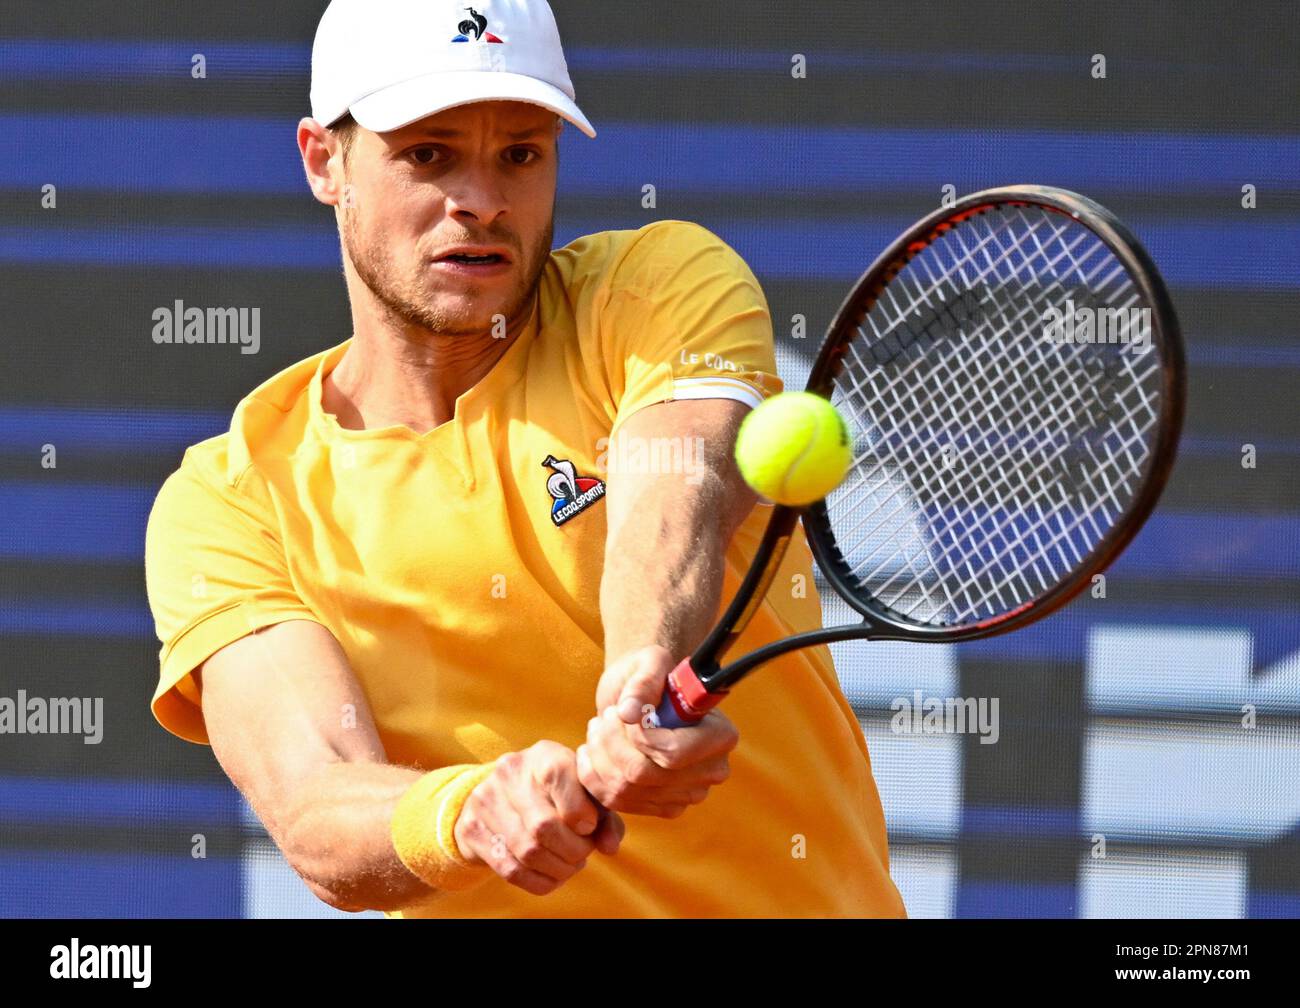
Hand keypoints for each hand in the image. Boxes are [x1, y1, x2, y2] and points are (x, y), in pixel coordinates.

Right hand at [453, 741, 623, 895]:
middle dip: (573, 850)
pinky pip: (510, 870)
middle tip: (583, 854)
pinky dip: (539, 881)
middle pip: (544, 826)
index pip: (560, 779)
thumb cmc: (560, 795)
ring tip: (570, 865)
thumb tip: (609, 847)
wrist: (505, 794)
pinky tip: (551, 874)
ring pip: (527, 852)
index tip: (590, 827)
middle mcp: (510, 771)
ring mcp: (486, 799)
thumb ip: (606, 818)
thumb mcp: (585, 795)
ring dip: (558, 869)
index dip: (582, 814)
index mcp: (544, 755)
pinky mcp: (472, 828)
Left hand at [576, 644, 737, 817]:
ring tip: (596, 728)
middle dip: (612, 744)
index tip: (623, 713)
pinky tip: (592, 751)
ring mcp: (687, 794)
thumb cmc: (651, 674)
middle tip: (603, 717)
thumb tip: (630, 712)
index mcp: (720, 735)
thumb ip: (644, 681)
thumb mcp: (649, 661)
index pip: (673, 754)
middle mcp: (711, 771)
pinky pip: (617, 802)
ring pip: (625, 791)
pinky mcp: (662, 808)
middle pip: (644, 776)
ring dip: (599, 757)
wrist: (644, 699)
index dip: (639, 737)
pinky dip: (593, 776)